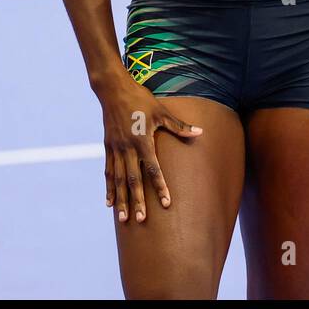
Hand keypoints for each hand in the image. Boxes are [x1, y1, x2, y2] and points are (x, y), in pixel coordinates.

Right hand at [97, 74, 202, 222]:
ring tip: (123, 218)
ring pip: (119, 180)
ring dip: (121, 199)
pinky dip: (109, 188)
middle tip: (141, 219)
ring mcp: (116, 149)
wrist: (113, 89)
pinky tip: (108, 203)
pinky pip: (108, 172)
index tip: (165, 204)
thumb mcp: (161, 111)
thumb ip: (179, 126)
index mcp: (142, 140)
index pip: (153, 169)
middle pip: (133, 179)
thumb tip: (200, 132)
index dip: (160, 187)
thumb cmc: (140, 99)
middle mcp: (127, 148)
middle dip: (137, 200)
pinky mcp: (108, 148)